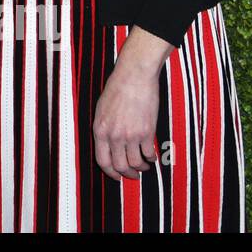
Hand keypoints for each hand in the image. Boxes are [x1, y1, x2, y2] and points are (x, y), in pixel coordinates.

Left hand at [93, 27, 171, 180]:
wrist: (134, 76)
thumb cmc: (116, 89)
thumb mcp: (101, 109)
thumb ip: (104, 129)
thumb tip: (108, 146)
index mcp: (99, 130)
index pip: (102, 161)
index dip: (110, 172)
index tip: (117, 176)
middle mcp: (114, 136)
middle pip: (120, 166)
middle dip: (127, 174)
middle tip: (133, 174)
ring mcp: (131, 135)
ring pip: (136, 163)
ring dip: (141, 167)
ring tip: (144, 165)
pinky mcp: (147, 132)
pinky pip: (149, 154)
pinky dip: (152, 158)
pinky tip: (152, 156)